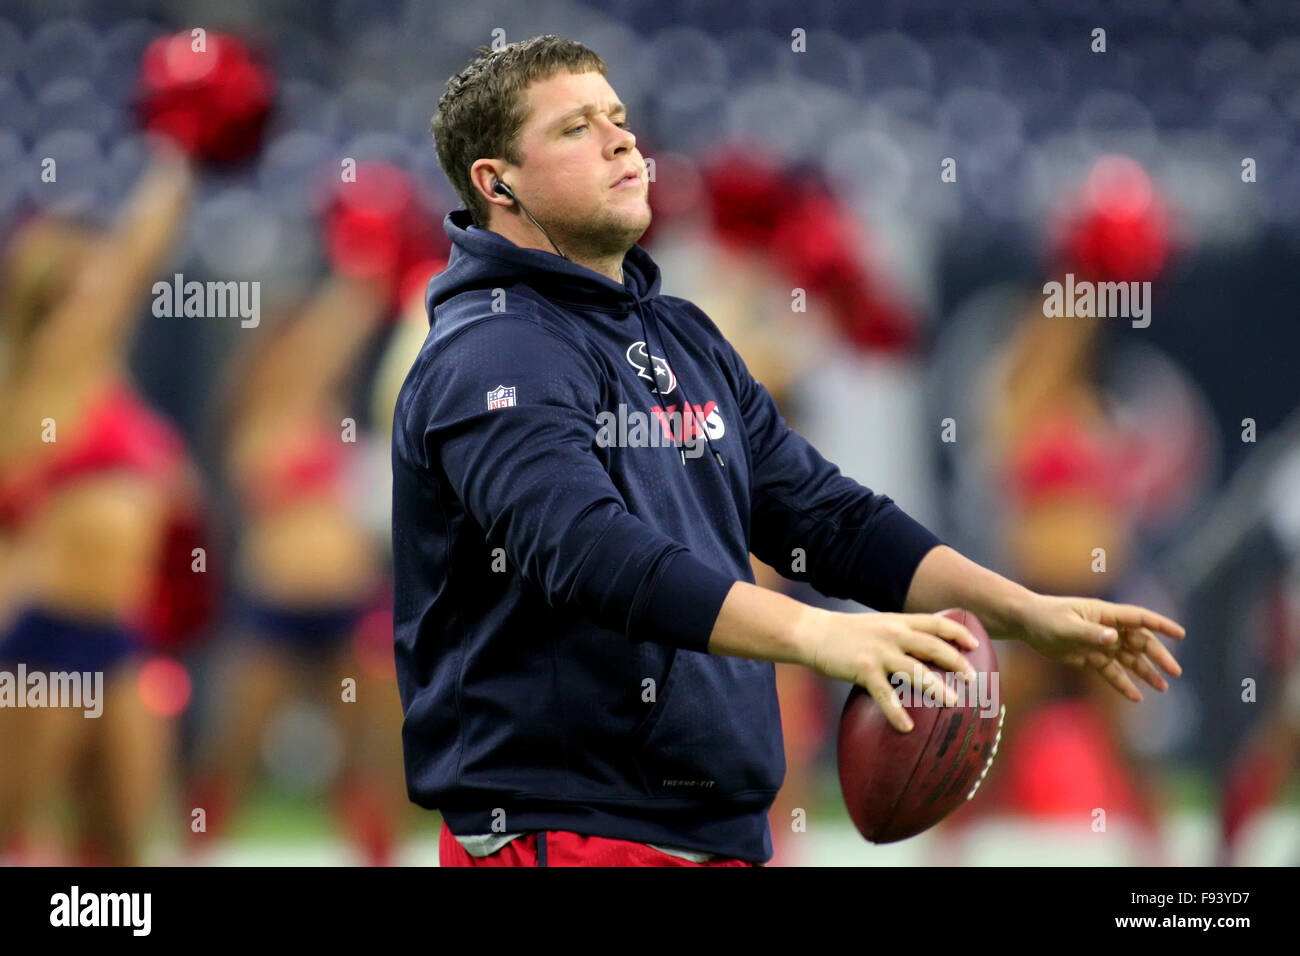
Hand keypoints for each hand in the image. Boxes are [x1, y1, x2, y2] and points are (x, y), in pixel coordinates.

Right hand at [802, 609, 981, 732]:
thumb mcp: (876, 625)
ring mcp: (878, 652)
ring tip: (952, 702)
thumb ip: (897, 634)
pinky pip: (885, 694)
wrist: (812, 632)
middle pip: (933, 646)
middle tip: (972, 679)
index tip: (974, 645)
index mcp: (897, 622)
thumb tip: (920, 652)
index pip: (935, 623)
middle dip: (956, 662)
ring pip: (915, 670)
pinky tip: (906, 727)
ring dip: (936, 687)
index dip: (957, 633)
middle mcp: (892, 634)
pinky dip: (896, 711)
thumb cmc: (844, 633)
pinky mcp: (863, 669)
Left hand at [1010, 594, 1185, 701]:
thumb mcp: (1066, 627)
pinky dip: (1123, 684)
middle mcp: (1106, 628)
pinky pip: (1110, 672)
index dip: (1160, 625)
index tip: (1180, 634)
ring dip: (1145, 672)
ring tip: (1163, 687)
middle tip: (1175, 672)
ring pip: (1128, 659)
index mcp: (1104, 615)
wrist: (1025, 623)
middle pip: (1139, 642)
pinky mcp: (1089, 657)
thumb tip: (1114, 639)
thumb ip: (1090, 634)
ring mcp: (1098, 643)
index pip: (1139, 618)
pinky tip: (1136, 697)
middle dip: (1158, 656)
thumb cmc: (1045, 618)